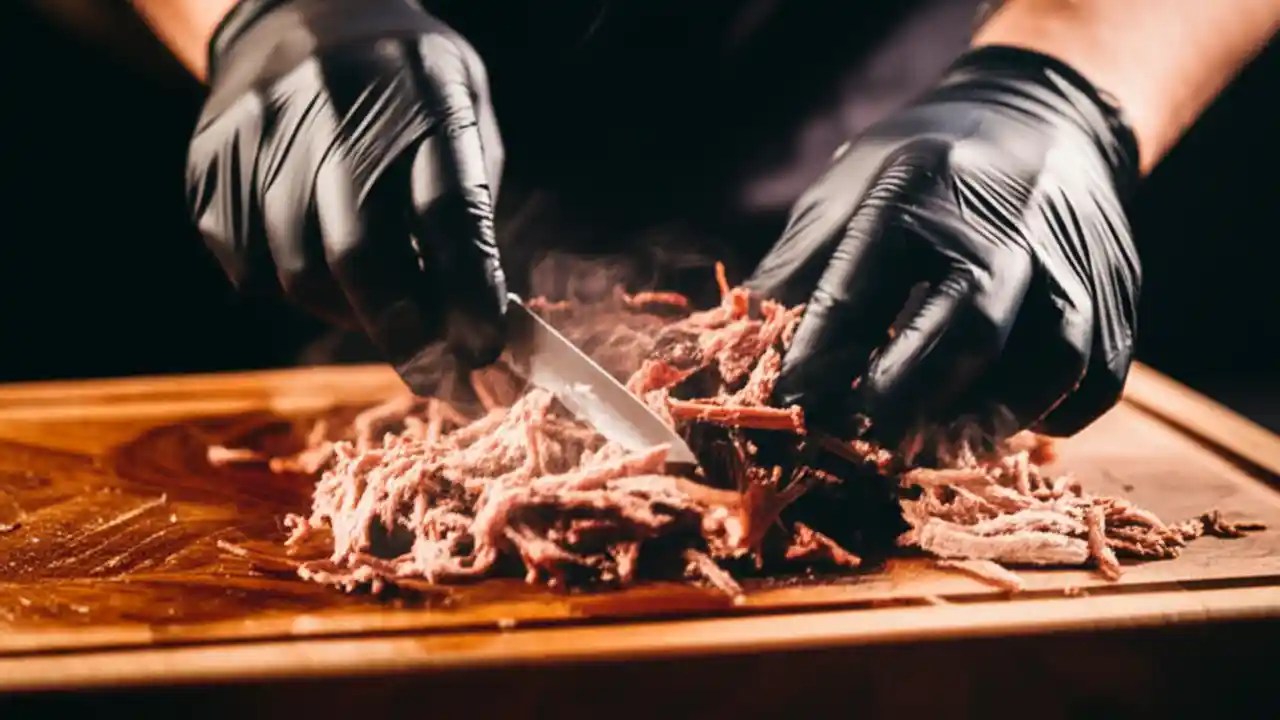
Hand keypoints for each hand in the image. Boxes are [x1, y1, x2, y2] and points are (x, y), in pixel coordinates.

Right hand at [186, 0, 506, 389]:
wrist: (297, 10)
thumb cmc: (406, 82)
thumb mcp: (463, 110)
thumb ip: (471, 203)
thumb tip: (475, 315)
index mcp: (422, 94)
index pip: (448, 212)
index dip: (467, 294)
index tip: (483, 349)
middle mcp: (336, 107)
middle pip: (360, 255)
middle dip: (402, 332)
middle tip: (434, 370)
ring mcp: (263, 131)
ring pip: (299, 271)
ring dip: (348, 313)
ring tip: (379, 307)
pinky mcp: (212, 158)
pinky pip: (247, 262)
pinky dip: (290, 285)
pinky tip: (319, 261)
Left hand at [748, 46, 1141, 443]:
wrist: (1044, 122)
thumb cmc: (923, 174)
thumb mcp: (846, 194)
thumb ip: (798, 273)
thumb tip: (741, 357)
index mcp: (918, 187)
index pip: (860, 286)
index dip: (819, 357)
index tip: (786, 406)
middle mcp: (1007, 220)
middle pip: (968, 325)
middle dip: (910, 395)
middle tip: (864, 440)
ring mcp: (1074, 259)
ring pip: (1048, 360)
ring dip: (986, 418)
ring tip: (929, 446)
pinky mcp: (1116, 297)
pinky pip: (1094, 380)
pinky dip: (1047, 416)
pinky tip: (996, 424)